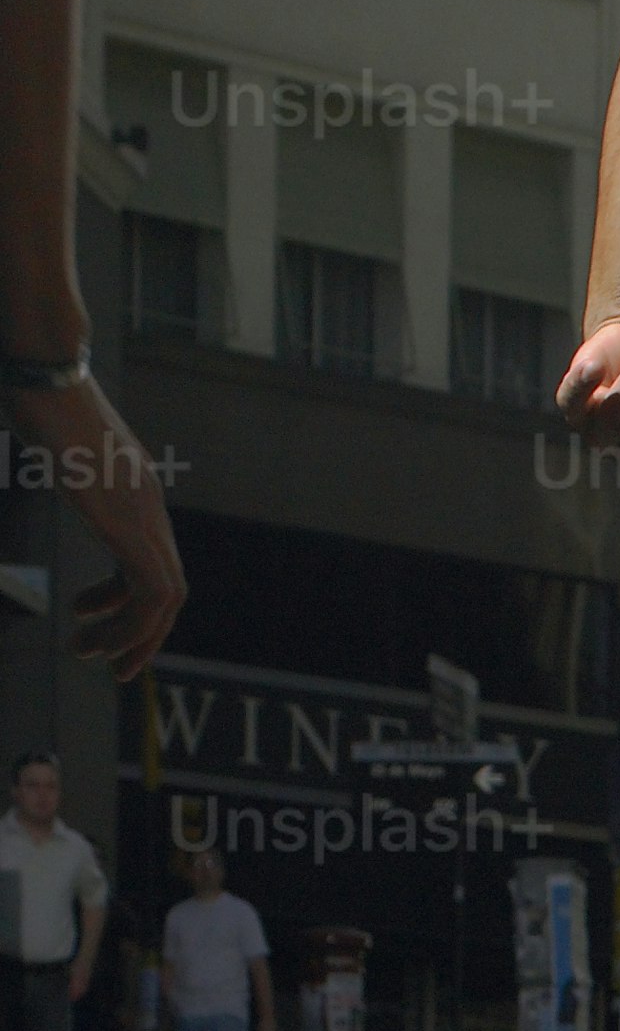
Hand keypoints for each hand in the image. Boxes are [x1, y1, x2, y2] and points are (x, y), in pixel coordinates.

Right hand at [11, 368, 187, 671]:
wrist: (46, 367)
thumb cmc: (39, 394)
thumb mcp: (54, 445)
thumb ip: (64, 465)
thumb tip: (43, 447)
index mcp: (136, 492)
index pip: (154, 563)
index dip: (128, 603)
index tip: (92, 623)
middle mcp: (150, 506)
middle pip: (169, 590)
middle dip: (140, 634)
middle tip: (108, 663)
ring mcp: (144, 513)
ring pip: (164, 600)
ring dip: (132, 637)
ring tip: (91, 655)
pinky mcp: (128, 521)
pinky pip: (151, 592)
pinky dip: (129, 623)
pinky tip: (91, 632)